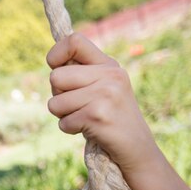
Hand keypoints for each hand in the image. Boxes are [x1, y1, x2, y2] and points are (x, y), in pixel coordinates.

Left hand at [46, 33, 161, 176]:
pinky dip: (70, 129)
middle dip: (57, 95)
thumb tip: (53, 63)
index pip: (74, 40)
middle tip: (76, 105)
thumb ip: (82, 73)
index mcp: (109, 65)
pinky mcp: (98, 116)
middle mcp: (109, 75)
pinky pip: (63, 122)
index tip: (55, 67)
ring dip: (63, 115)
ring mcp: (105, 95)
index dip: (55, 54)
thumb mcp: (104, 87)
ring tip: (84, 118)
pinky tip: (89, 130)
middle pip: (56, 77)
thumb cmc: (112, 118)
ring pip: (55, 102)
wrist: (138, 149)